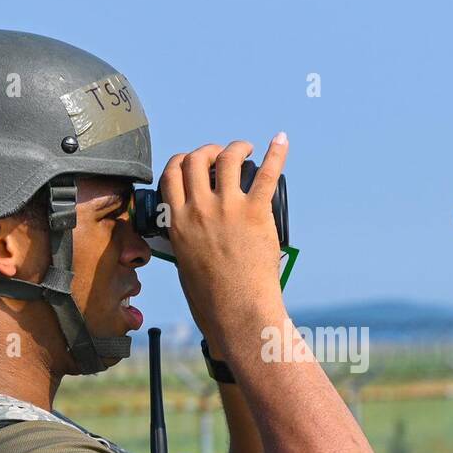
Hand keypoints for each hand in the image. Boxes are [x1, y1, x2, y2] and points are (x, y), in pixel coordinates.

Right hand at [158, 134, 288, 341]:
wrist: (236, 311)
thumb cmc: (211, 300)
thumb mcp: (184, 265)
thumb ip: (185, 243)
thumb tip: (191, 239)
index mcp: (177, 222)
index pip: (171, 174)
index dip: (181, 160)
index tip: (191, 160)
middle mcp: (199, 208)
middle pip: (196, 159)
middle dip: (207, 149)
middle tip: (220, 154)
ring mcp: (228, 208)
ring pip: (228, 158)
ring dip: (236, 147)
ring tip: (246, 149)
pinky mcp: (255, 213)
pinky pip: (267, 174)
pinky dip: (276, 153)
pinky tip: (281, 141)